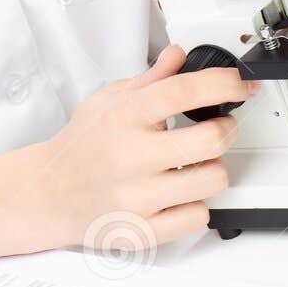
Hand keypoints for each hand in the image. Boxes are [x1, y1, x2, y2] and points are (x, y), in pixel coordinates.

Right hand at [30, 44, 258, 252]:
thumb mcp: (108, 99)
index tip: (238, 84)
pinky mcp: (142, 231)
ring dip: (213, 168)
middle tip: (219, 127)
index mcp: (124, 116)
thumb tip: (179, 56)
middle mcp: (130, 156)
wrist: (49, 192)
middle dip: (226, 128)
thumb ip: (150, 79)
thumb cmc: (81, 144)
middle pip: (210, 139)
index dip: (222, 83)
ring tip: (197, 163)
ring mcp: (137, 197)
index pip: (183, 91)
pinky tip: (180, 192)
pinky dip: (196, 202)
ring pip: (213, 179)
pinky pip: (198, 216)